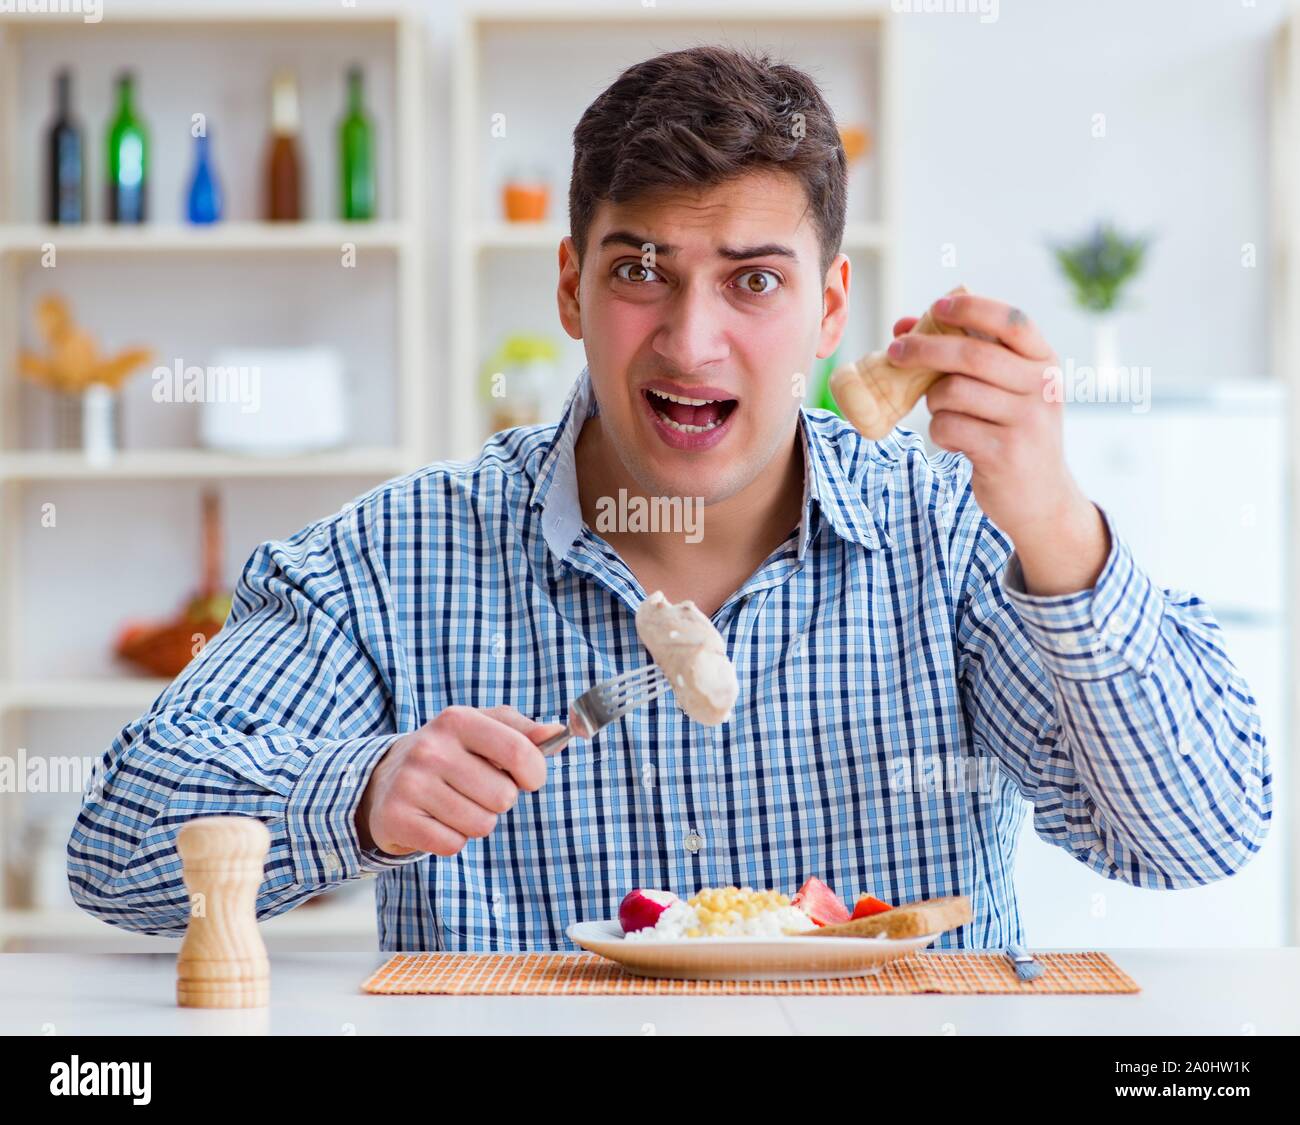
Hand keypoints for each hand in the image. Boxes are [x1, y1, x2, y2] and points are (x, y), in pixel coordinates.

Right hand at [355, 705, 565, 857]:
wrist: (384, 779)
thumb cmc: (448, 752)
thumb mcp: (481, 729)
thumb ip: (522, 731)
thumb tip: (556, 733)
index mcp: (458, 720)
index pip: (519, 752)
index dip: (535, 774)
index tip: (529, 779)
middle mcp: (432, 748)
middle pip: (504, 796)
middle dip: (499, 800)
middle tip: (475, 789)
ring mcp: (411, 783)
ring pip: (481, 824)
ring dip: (475, 821)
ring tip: (454, 804)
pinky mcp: (397, 817)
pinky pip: (453, 844)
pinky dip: (451, 840)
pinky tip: (436, 820)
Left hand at [888, 295, 1108, 594]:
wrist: (1042, 498)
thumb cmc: (1013, 432)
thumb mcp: (1005, 390)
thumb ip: (963, 355)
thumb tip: (903, 326)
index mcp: (1043, 361)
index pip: (1011, 321)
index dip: (972, 309)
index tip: (937, 307)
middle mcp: (1041, 387)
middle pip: (971, 355)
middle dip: (925, 349)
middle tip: (894, 352)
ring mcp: (1025, 421)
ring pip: (953, 392)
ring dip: (933, 400)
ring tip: (943, 410)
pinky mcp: (1003, 453)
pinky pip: (948, 427)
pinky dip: (939, 431)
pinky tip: (954, 439)